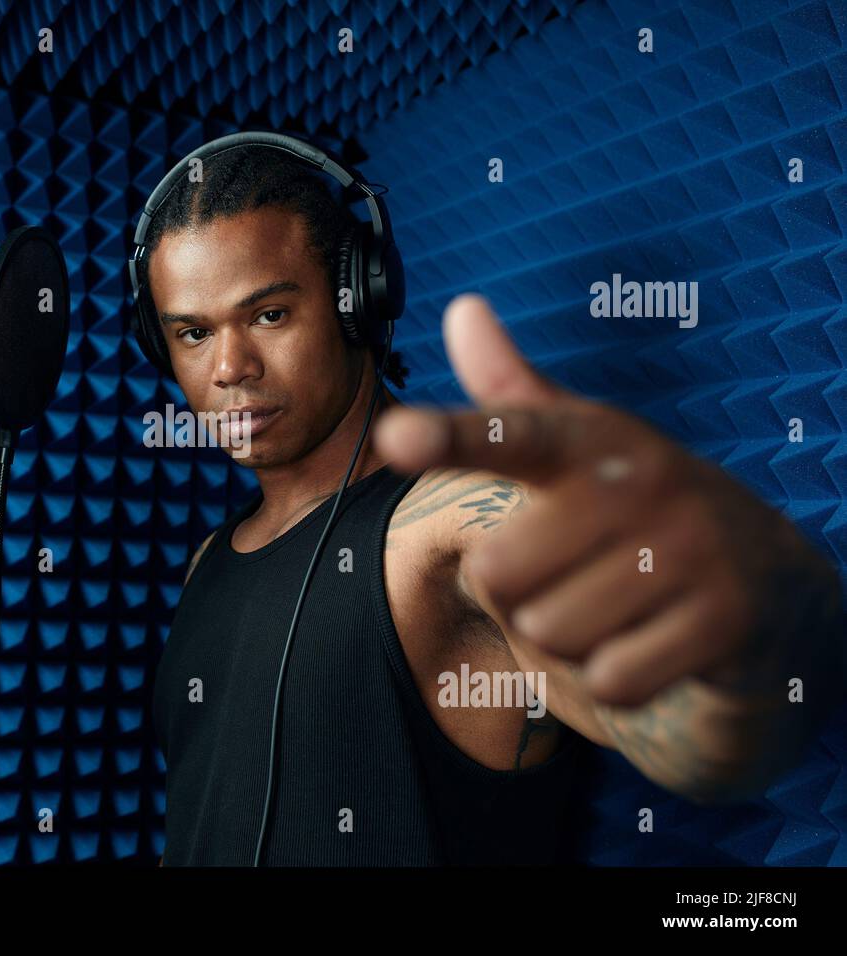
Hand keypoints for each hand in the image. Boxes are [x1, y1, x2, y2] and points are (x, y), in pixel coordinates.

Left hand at [373, 294, 834, 708]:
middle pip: (497, 573)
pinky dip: (618, 680)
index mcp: (592, 439)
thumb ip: (509, 395)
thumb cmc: (640, 509)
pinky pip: (609, 680)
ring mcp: (692, 549)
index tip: (396, 436)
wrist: (773, 581)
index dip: (451, 438)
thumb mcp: (578, 446)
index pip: (512, 435)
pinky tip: (654, 645)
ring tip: (620, 608)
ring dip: (571, 641)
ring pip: (549, 632)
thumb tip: (461, 309)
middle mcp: (643, 483)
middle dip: (522, 596)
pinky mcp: (724, 619)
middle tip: (577, 575)